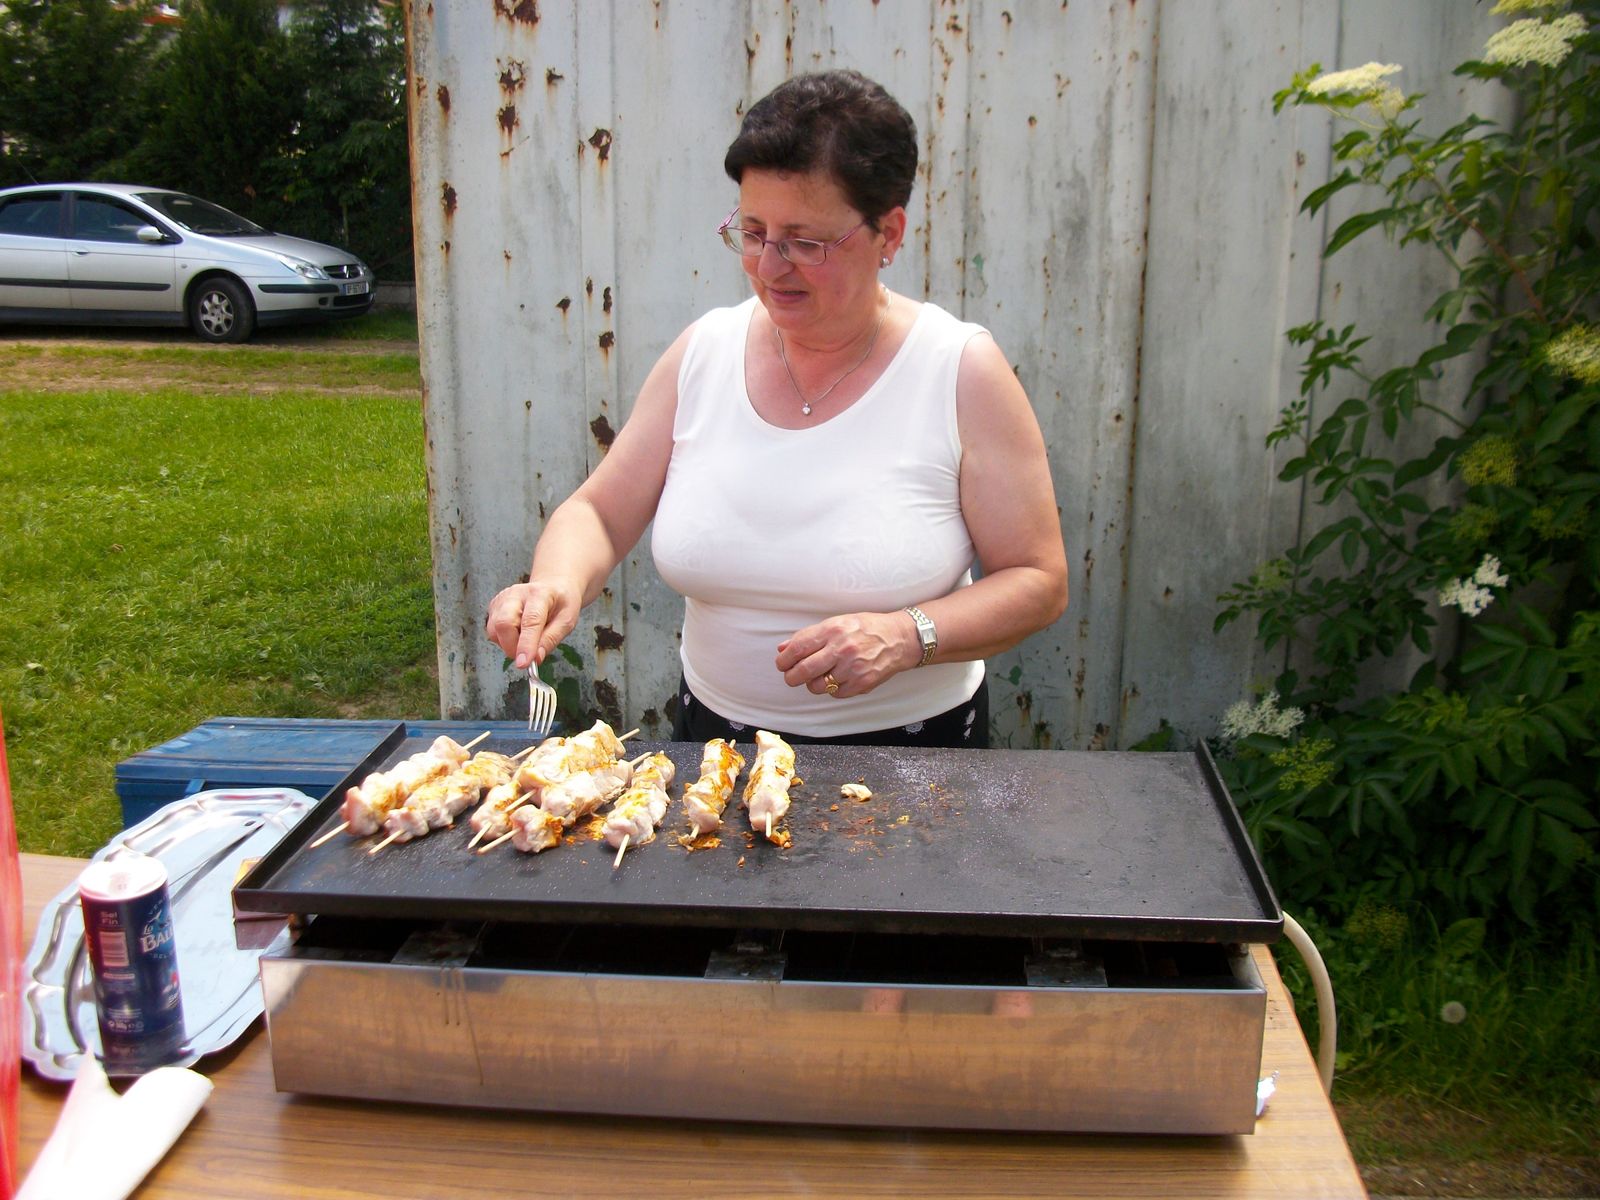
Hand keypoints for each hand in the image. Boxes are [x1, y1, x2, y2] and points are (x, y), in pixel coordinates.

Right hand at [485, 580, 581, 669]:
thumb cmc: (560, 603)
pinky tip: (518, 634)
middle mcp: (515, 594)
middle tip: (527, 657)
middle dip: (512, 647)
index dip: (525, 644)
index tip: (524, 664)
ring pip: (494, 631)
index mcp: (539, 594)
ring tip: (527, 640)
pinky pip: (492, 632)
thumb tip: (535, 659)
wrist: (552, 587)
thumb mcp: (567, 621)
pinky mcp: (493, 608)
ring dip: (509, 645)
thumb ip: (551, 639)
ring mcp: (501, 600)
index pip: (530, 621)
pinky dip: (504, 641)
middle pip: (503, 623)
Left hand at [776, 611, 918, 698]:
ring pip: (817, 686)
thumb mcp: (836, 623)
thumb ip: (809, 636)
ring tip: (818, 677)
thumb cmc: (865, 628)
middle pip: (803, 671)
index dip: (784, 659)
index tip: (781, 664)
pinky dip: (832, 689)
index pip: (798, 648)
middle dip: (791, 677)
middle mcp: (842, 648)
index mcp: (832, 630)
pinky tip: (838, 679)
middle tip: (791, 677)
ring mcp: (853, 667)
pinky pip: (836, 693)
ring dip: (812, 684)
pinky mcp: (862, 683)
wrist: (898, 639)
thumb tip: (783, 648)